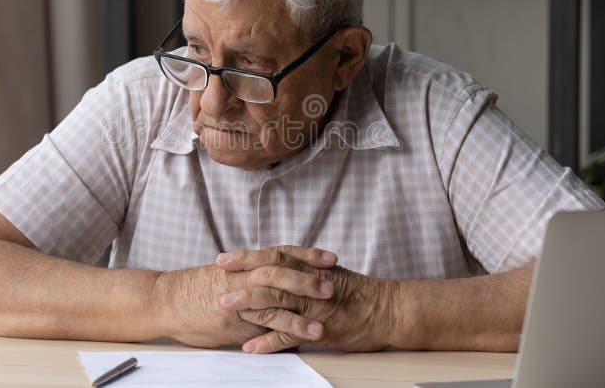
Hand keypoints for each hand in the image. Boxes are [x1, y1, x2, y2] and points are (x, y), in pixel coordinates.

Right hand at [151, 247, 337, 348]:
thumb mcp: (226, 279)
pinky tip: (305, 337)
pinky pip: (265, 323)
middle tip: (335, 280)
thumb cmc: (194, 291)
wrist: (166, 301)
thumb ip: (250, 280)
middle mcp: (245, 277)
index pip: (282, 254)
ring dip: (304, 306)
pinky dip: (287, 329)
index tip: (331, 258)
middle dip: (310, 275)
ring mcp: (241, 298)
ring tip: (328, 314)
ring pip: (278, 297)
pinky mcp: (235, 319)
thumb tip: (273, 286)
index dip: (307, 255)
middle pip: (283, 270)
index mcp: (246, 265)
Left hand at [216, 246, 397, 352]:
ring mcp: (312, 305)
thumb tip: (281, 271)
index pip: (273, 257)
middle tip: (218, 277)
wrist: (387, 309)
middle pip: (269, 274)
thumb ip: (304, 272)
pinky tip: (250, 347)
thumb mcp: (328, 275)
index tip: (224, 258)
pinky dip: (268, 341)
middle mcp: (308, 282)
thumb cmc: (359, 293)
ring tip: (226, 307)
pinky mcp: (319, 327)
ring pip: (275, 300)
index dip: (247, 257)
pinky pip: (289, 334)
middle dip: (241, 274)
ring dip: (248, 303)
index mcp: (309, 268)